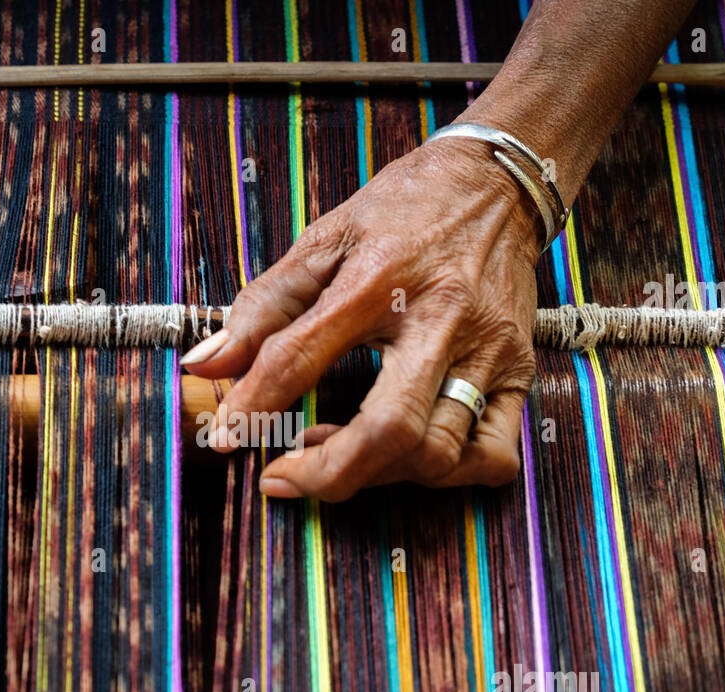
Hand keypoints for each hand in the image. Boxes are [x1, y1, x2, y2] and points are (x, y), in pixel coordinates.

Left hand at [181, 133, 542, 501]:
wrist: (495, 182)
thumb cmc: (402, 212)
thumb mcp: (323, 241)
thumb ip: (262, 307)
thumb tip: (204, 366)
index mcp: (378, 279)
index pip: (301, 355)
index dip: (254, 404)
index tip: (227, 436)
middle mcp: (441, 320)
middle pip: (390, 430)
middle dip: (328, 472)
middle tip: (284, 477)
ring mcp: (488, 352)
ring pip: (439, 453)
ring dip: (378, 475)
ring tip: (337, 455)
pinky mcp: (520, 372)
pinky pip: (493, 456)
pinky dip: (448, 477)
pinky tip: (408, 462)